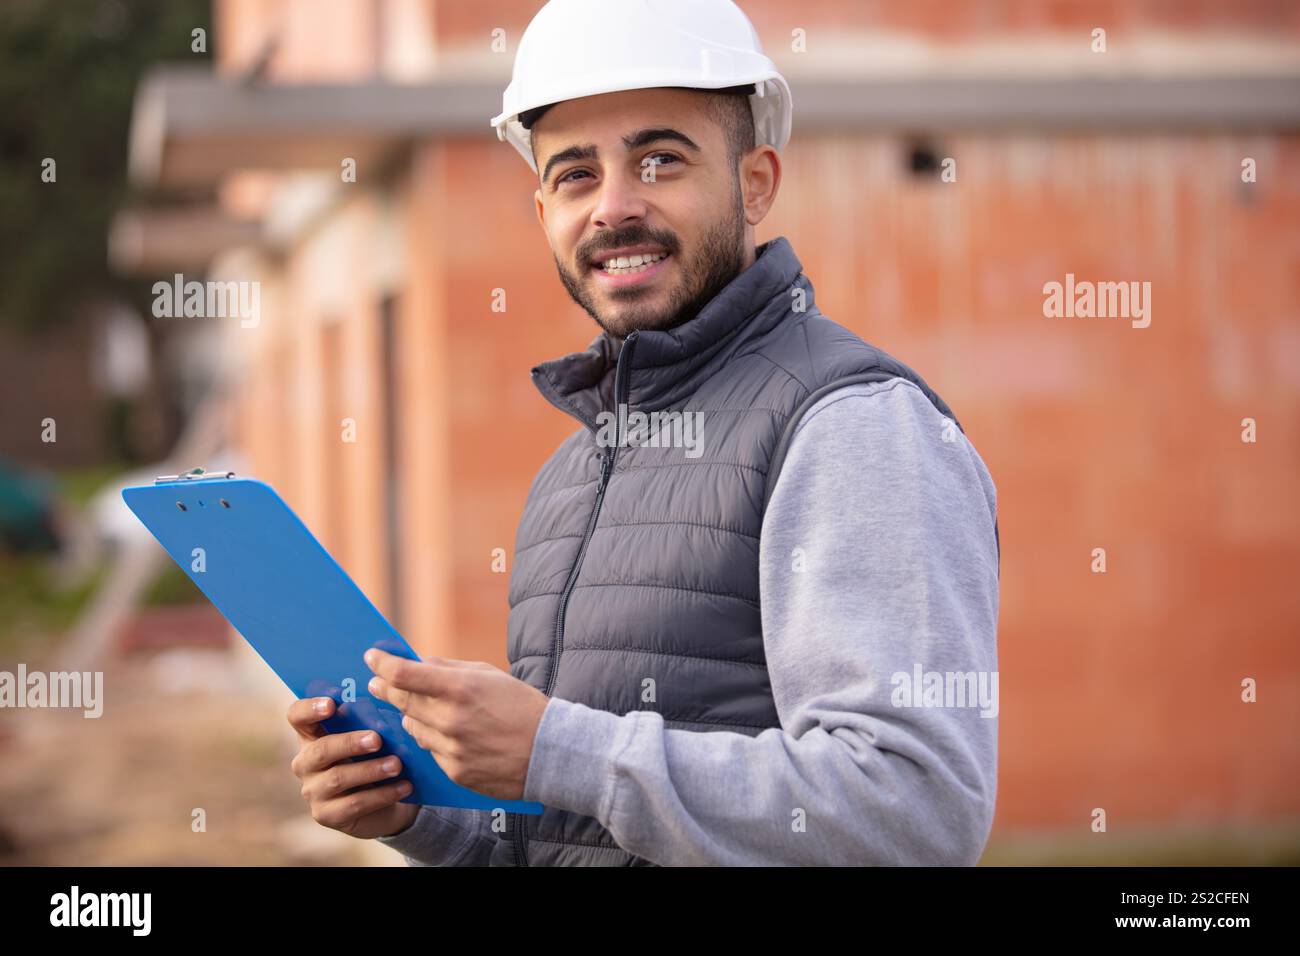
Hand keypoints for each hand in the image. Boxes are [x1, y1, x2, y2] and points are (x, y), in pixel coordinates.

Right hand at [287, 696, 418, 838]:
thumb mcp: (371, 737)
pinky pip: (354, 804)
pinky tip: (404, 787)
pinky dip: (382, 795)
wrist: (386, 801)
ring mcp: (313, 791)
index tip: (331, 704)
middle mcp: (305, 762)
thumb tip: (387, 704)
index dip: (309, 709)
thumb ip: (369, 722)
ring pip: (338, 778)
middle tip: (377, 740)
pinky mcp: (326, 815)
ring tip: (397, 765)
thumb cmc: (375, 757)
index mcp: (312, 735)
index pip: (297, 716)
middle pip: (320, 749)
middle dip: (350, 743)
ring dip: (371, 770)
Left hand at [364, 650, 548, 801]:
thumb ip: (449, 669)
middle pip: (401, 702)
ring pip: (412, 728)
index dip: (383, 664)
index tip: (372, 657)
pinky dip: (433, 740)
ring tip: (424, 710)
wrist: (549, 751)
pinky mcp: (453, 773)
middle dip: (386, 689)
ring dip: (412, 717)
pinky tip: (449, 735)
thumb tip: (419, 663)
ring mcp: (450, 749)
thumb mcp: (489, 675)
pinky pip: (429, 751)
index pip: (404, 675)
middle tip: (376, 683)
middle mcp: (450, 720)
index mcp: (460, 689)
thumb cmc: (521, 705)